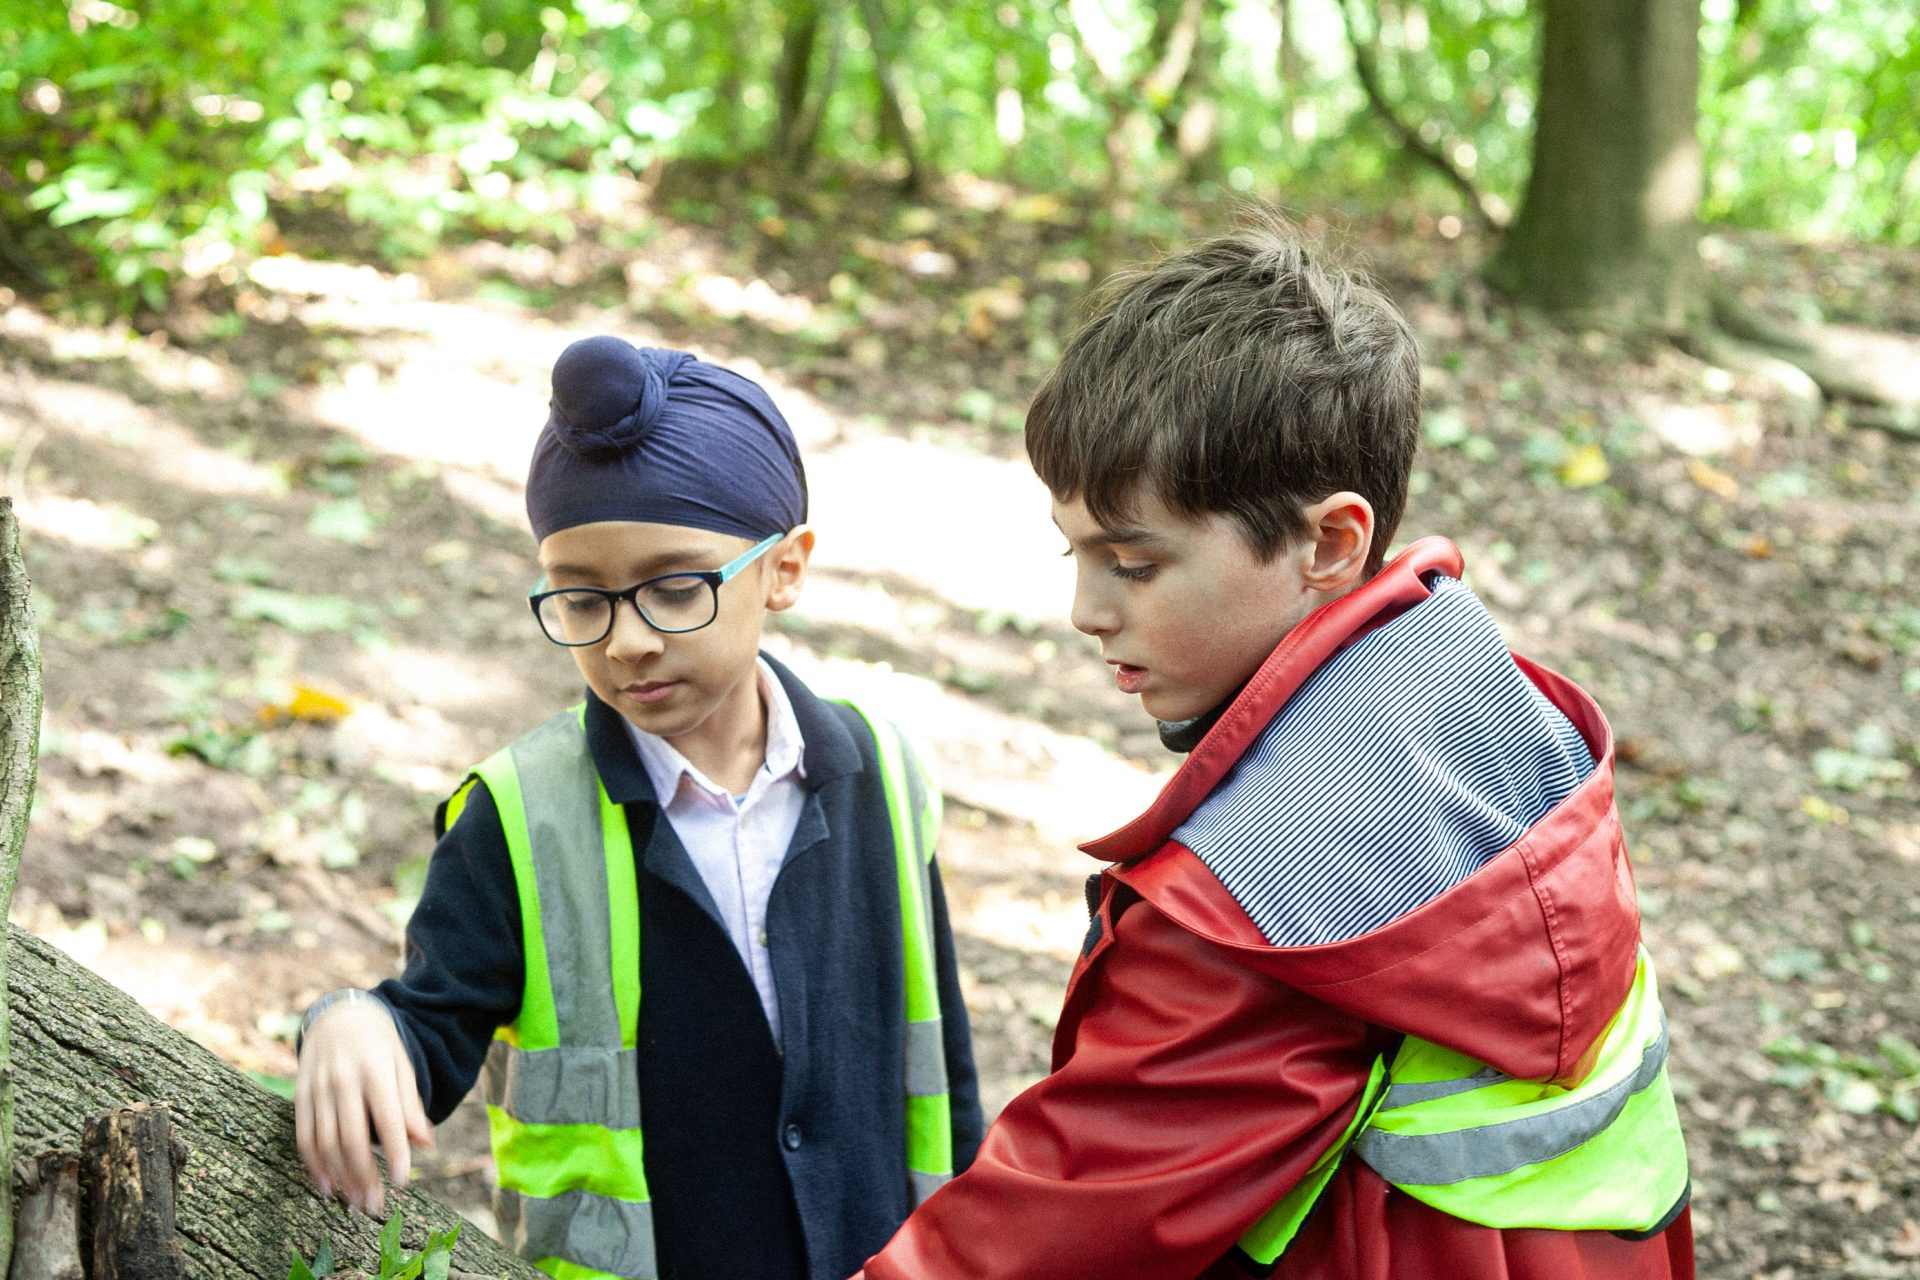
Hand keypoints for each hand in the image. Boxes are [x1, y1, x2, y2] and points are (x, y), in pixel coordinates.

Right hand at [294, 1001, 433, 1215]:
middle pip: (352, 1137)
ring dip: (339, 1177)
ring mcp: (318, 1088)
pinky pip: (303, 1135)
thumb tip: (426, 1144)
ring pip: (326, 1142)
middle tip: (374, 1207)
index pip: (387, 1119)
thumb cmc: (379, 1046)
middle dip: (363, 1176)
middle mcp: (344, 1080)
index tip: (401, 1183)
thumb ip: (410, 1104)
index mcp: (376, 1071)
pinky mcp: (300, 1095)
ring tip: (353, 1204)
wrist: (339, 1015)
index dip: (394, 1153)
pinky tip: (326, 1186)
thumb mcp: (401, 1065)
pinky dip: (313, 1164)